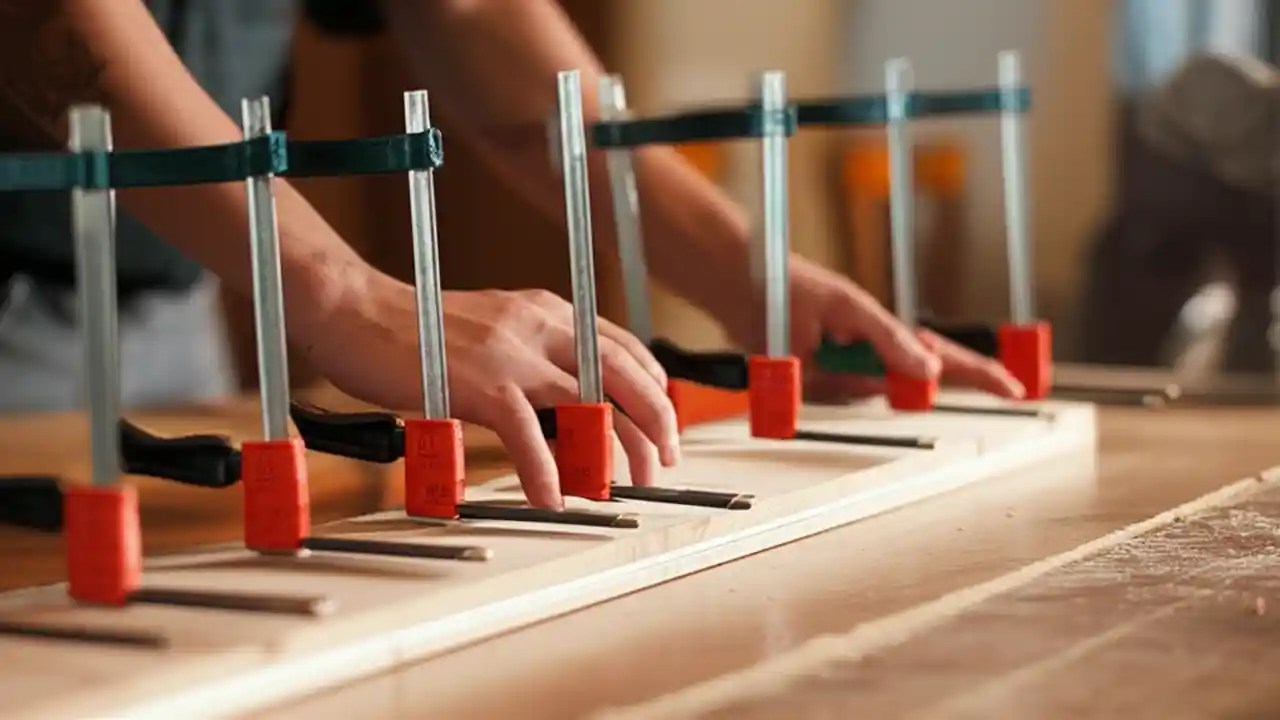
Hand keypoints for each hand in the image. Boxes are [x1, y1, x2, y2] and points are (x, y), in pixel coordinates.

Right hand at [304, 271, 678, 508]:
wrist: (354, 311)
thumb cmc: (416, 331)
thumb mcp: (493, 334)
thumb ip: (533, 361)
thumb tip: (567, 413)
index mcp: (547, 311)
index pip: (624, 348)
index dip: (652, 389)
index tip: (661, 423)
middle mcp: (540, 325)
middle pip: (623, 374)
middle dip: (654, 422)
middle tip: (662, 461)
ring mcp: (511, 353)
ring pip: (590, 403)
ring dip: (614, 451)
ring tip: (621, 486)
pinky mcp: (479, 383)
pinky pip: (528, 435)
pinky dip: (546, 472)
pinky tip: (551, 497)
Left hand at [721, 255, 1024, 401]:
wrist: (738, 288)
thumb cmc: (794, 284)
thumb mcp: (848, 307)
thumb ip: (890, 340)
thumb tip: (930, 373)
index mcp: (890, 331)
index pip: (946, 358)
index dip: (981, 375)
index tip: (1015, 388)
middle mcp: (874, 355)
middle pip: (912, 380)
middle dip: (914, 383)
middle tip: (921, 380)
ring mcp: (845, 371)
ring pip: (861, 393)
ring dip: (840, 374)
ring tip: (811, 337)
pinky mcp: (813, 382)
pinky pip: (825, 394)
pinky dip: (812, 378)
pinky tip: (795, 348)